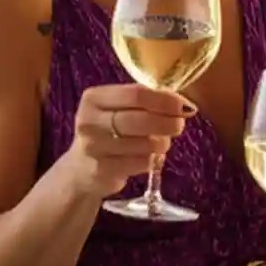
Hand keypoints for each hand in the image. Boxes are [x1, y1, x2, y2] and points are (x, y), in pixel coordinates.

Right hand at [66, 84, 193, 197]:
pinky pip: (141, 163)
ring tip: (160, 142)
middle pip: (140, 119)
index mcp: (93, 98)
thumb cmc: (107, 132)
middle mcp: (89, 121)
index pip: (136, 94)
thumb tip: (180, 103)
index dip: (164, 100)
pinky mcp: (102, 170)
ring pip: (144, 144)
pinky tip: (149, 157)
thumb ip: (144, 102)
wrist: (80, 168)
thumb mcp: (117, 109)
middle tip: (179, 125)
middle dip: (167, 122)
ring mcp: (94, 147)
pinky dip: (152, 160)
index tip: (184, 105)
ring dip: (161, 143)